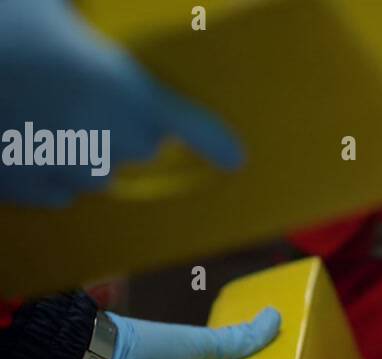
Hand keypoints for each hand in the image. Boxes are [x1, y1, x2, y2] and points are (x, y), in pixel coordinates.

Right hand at [0, 0, 243, 207]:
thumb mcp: (49, 4)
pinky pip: (59, 186)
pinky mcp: (32, 194)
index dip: (215, 142)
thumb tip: (86, 12)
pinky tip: (17, 133)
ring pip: (97, 167)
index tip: (235, 158)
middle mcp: (111, 141)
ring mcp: (72, 173)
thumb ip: (85, 14)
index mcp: (128, 93)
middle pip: (142, 145)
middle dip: (124, 124)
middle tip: (81, 91)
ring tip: (39, 109)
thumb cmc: (2, 23)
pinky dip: (46, 166)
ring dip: (81, 146)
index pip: (194, 128)